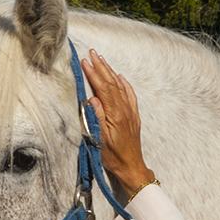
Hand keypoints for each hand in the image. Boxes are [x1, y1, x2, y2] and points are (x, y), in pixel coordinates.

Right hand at [80, 49, 154, 194]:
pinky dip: (124, 84)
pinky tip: (120, 77)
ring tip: (102, 59)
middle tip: (93, 53)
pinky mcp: (133, 116)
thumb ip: (97, 117)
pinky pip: (130, 95)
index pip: (103, 89)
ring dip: (111, 71)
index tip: (85, 62)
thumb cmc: (113, 157)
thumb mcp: (100, 139)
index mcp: (115, 114)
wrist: (131, 166)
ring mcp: (130, 112)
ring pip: (120, 86)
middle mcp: (124, 110)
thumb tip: (91, 98)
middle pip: (112, 83)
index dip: (94, 74)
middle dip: (101, 67)